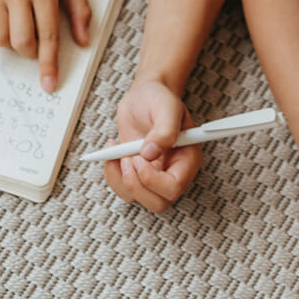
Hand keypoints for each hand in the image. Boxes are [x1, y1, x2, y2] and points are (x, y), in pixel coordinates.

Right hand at [0, 0, 91, 90]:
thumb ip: (80, 10)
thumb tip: (82, 42)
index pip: (49, 36)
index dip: (49, 64)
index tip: (49, 84)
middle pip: (21, 43)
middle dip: (30, 53)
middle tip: (35, 43)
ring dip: (10, 43)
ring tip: (19, 26)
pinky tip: (3, 15)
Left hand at [103, 80, 201, 212]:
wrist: (145, 96)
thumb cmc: (159, 99)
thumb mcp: (166, 107)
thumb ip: (164, 129)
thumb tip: (150, 153)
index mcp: (187, 159)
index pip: (174, 186)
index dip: (153, 180)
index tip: (138, 158)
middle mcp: (172, 172)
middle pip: (158, 202)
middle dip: (136, 184)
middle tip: (127, 159)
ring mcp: (153, 176)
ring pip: (137, 199)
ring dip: (121, 178)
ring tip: (117, 150)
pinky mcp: (136, 174)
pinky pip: (123, 189)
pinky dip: (112, 174)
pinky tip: (112, 152)